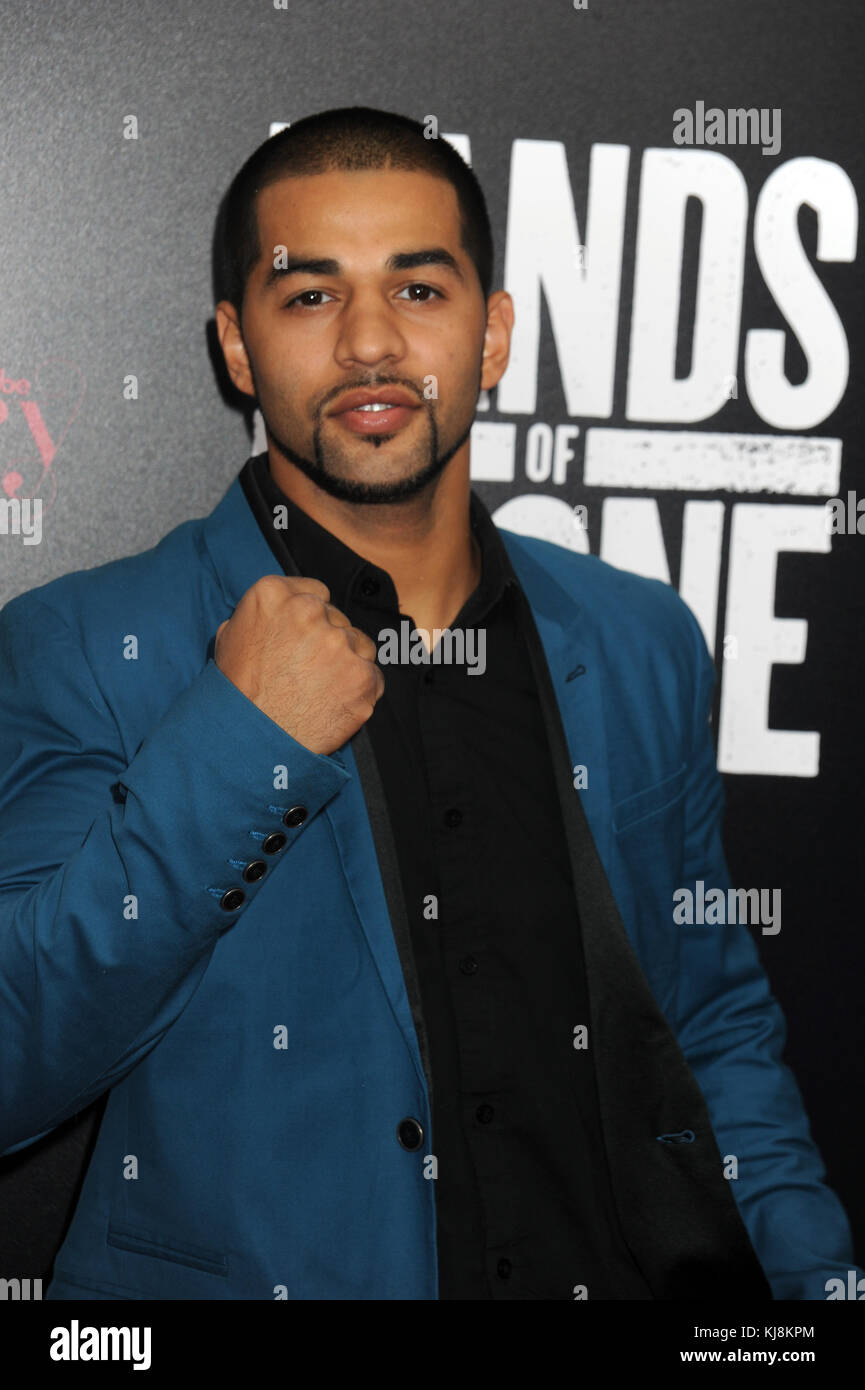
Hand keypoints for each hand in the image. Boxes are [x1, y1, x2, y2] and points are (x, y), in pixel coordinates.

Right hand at [214, 575, 383, 754]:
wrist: (250, 742)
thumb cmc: (236, 693)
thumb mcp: (229, 638)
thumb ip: (259, 616)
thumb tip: (278, 611)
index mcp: (274, 595)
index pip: (316, 593)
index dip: (313, 618)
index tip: (307, 637)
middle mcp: (310, 611)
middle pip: (338, 619)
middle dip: (328, 642)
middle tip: (308, 672)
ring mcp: (340, 643)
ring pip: (360, 644)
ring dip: (347, 663)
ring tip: (320, 690)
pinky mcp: (363, 676)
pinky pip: (373, 677)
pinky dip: (360, 691)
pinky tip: (335, 704)